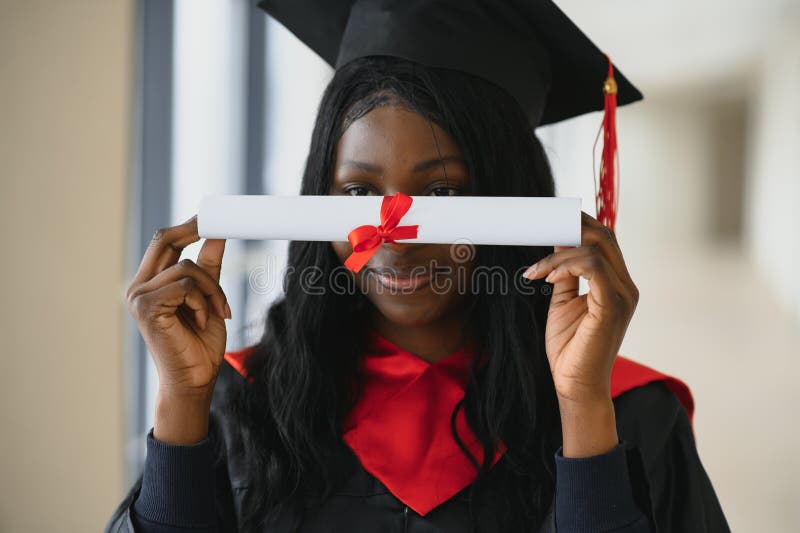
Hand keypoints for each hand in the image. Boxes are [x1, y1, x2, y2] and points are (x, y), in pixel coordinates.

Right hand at [126, 215, 230, 399]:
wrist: (196, 380)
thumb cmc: (200, 344)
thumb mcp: (209, 298)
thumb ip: (209, 267)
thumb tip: (218, 235)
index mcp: (151, 283)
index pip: (165, 242)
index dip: (188, 226)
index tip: (211, 215)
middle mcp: (139, 287)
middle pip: (166, 240)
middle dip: (196, 229)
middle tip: (221, 224)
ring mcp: (139, 297)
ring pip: (188, 268)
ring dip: (214, 289)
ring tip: (220, 313)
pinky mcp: (146, 308)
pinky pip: (187, 287)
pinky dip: (204, 303)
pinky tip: (204, 322)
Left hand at [523, 212, 638, 403]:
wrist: (575, 386)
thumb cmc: (569, 348)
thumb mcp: (564, 301)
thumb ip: (566, 273)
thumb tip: (558, 243)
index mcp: (616, 284)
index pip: (604, 240)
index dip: (578, 223)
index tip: (547, 221)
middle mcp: (625, 287)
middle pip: (604, 236)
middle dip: (570, 226)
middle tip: (539, 231)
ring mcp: (622, 296)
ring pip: (596, 248)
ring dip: (559, 252)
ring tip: (537, 272)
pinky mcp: (612, 307)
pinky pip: (593, 268)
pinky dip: (566, 265)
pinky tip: (547, 278)